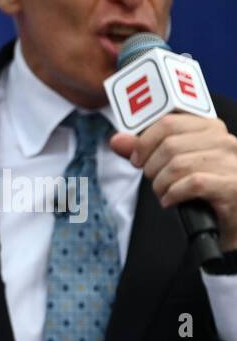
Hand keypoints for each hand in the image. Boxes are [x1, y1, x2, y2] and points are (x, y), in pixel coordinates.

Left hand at [110, 114, 236, 251]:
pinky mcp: (232, 186)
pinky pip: (192, 184)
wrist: (231, 218)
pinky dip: (173, 194)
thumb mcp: (174, 164)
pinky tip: (172, 201)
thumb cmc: (203, 190)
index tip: (138, 160)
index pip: (167, 122)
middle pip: (169, 145)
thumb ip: (145, 150)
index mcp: (210, 128)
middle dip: (152, 167)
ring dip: (161, 184)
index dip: (144, 143)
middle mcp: (224, 141)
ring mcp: (231, 163)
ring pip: (178, 165)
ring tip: (164, 194)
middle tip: (155, 181)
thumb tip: (116, 140)